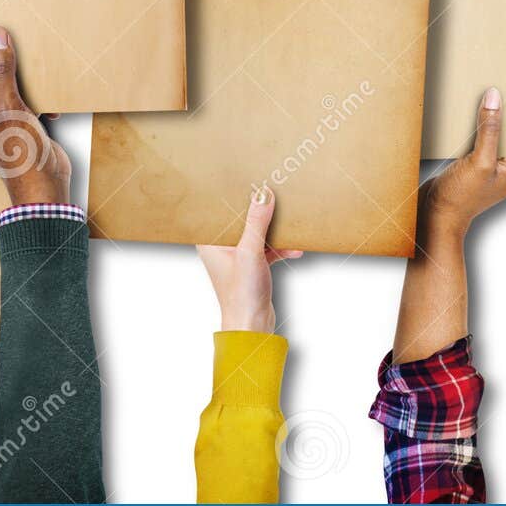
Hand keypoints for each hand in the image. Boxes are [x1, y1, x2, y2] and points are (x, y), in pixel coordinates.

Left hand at [0, 26, 71, 206]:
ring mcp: (5, 120)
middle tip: (12, 42)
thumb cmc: (18, 153)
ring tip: (37, 74)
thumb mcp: (7, 105)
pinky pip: (31, 102)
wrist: (46, 185)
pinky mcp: (25, 124)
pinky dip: (43, 102)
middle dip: (5, 65)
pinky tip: (51, 111)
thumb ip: (1, 71)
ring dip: (28, 84)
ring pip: (14, 89)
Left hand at [196, 185, 302, 332]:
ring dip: (272, 230)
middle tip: (272, 191)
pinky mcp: (252, 267)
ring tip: (289, 222)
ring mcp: (237, 258)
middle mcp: (220, 248)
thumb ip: (257, 222)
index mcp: (209, 242)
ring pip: (255, 234)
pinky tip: (296, 249)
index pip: (216, 210)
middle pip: (239, 220)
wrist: (252, 327)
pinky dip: (279, 248)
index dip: (228, 195)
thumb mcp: (250, 252)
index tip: (243, 178)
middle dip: (257, 209)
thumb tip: (263, 193)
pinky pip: (266, 249)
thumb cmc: (241, 294)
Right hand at [419, 87, 505, 238]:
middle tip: (491, 88)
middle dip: (498, 113)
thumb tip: (495, 98)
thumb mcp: (479, 161)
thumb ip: (489, 129)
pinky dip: (473, 129)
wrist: (436, 216)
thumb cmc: (460, 198)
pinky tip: (467, 117)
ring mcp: (492, 166)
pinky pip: (479, 140)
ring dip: (484, 119)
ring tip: (479, 97)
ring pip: (492, 133)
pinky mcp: (475, 164)